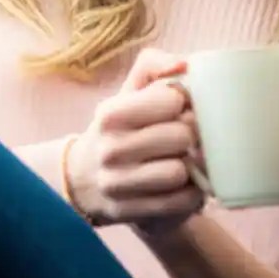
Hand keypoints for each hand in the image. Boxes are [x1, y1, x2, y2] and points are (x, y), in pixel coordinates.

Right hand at [66, 48, 205, 238]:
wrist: (85, 180)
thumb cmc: (121, 129)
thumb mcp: (129, 93)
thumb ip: (154, 66)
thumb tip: (184, 64)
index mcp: (112, 113)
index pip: (173, 98)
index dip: (187, 102)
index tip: (182, 109)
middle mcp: (110, 149)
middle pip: (182, 136)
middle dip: (193, 135)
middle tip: (188, 138)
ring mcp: (117, 185)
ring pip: (180, 171)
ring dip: (192, 167)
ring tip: (185, 161)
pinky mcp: (131, 213)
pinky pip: (181, 201)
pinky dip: (190, 193)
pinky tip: (183, 185)